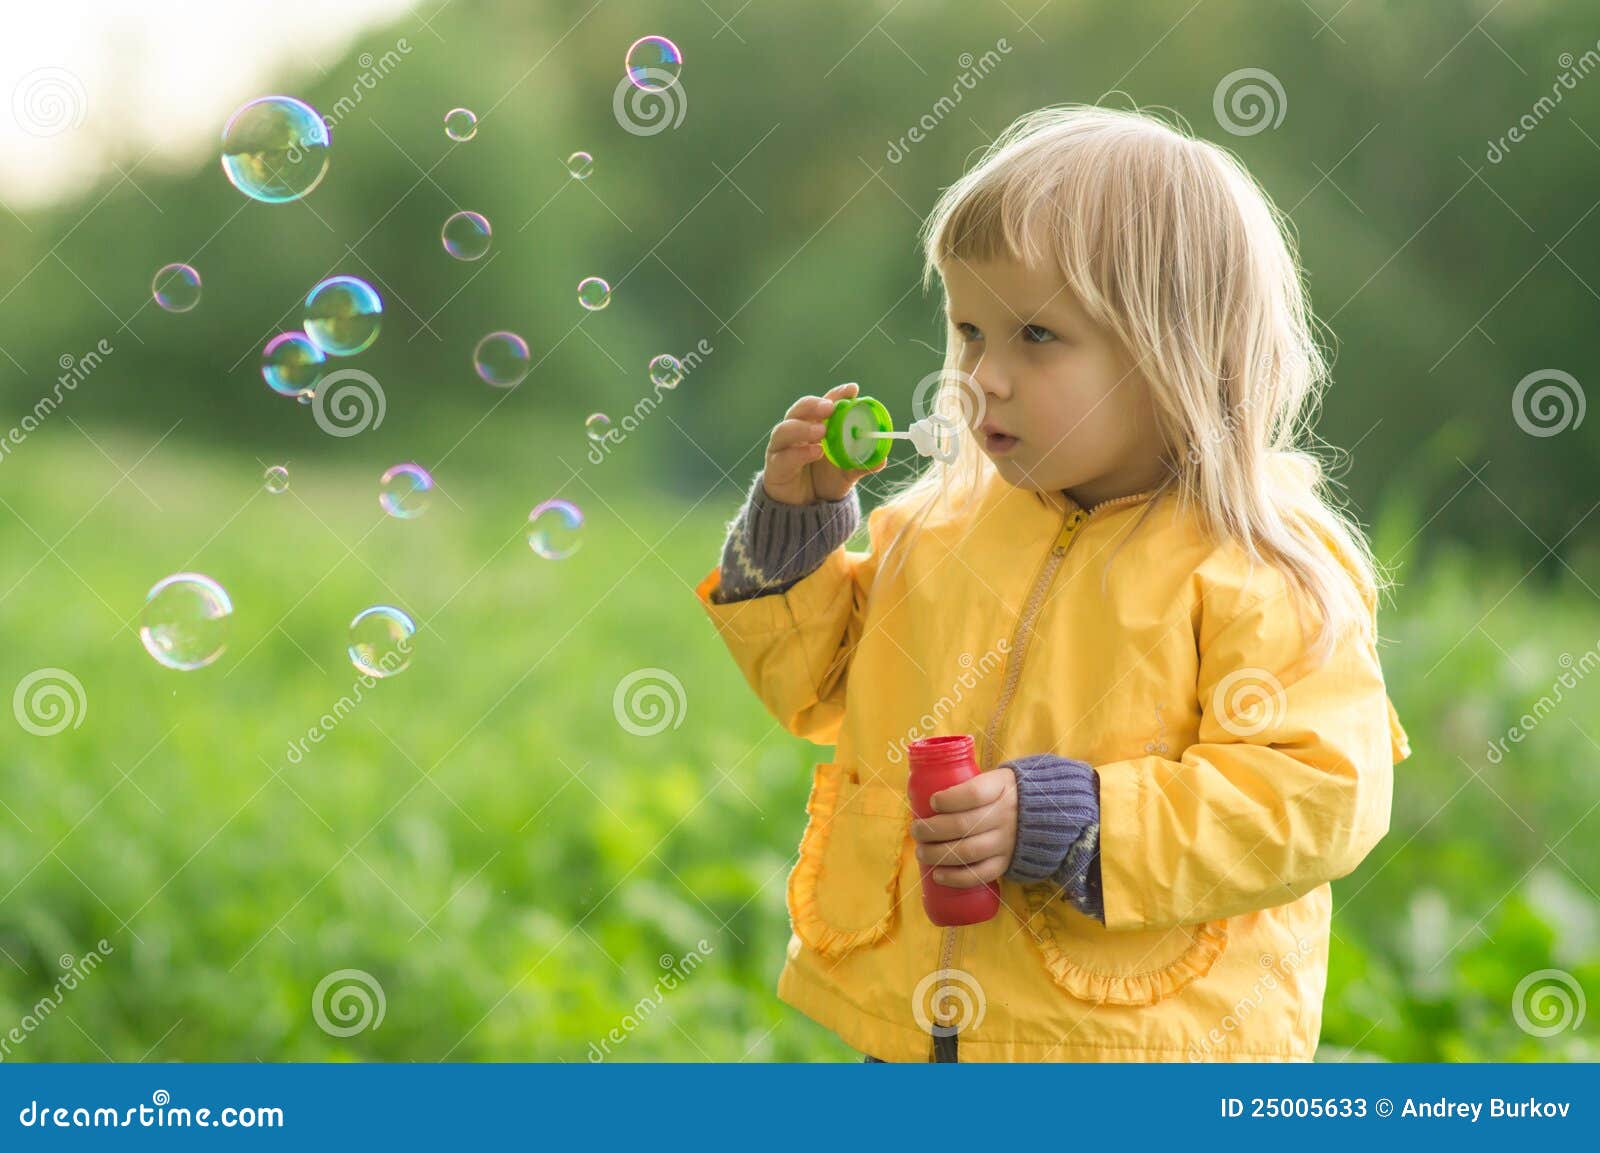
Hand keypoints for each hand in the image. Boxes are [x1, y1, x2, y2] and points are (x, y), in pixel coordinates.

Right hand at [761, 382, 886, 505]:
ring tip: (821, 431)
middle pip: (799, 409)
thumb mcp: (847, 473)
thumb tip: (882, 459)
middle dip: (813, 405)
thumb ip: (861, 465)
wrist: (806, 508)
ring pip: (784, 430)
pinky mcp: (774, 467)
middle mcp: (796, 432)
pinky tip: (815, 452)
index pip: (825, 404)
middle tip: (830, 408)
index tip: (853, 390)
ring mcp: (782, 448)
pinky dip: (798, 453)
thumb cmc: (825, 481)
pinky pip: (782, 457)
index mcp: (816, 425)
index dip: (837, 395)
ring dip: (803, 428)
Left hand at [910, 767, 1017, 887]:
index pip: (973, 794)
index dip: (949, 799)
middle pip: (963, 825)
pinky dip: (956, 878)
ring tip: (921, 852)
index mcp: (1000, 788)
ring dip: (937, 854)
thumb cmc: (1003, 794)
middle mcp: (1004, 816)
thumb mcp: (995, 779)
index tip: (932, 801)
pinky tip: (937, 875)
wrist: (1043, 814)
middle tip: (916, 831)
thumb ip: (967, 784)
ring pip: (967, 852)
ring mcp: (1005, 842)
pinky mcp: (1004, 863)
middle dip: (931, 830)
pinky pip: (980, 874)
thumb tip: (921, 792)